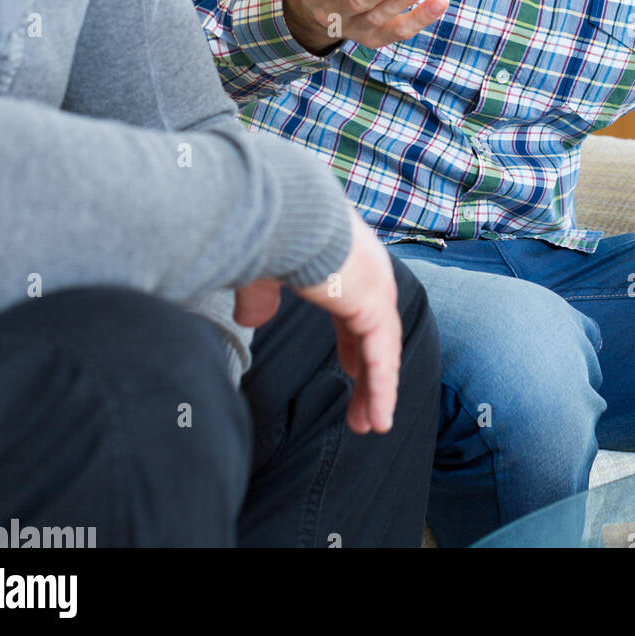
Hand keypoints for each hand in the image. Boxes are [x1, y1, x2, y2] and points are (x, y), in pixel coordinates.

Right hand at [232, 208, 402, 433]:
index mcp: (344, 257)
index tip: (353, 370)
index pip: (356, 308)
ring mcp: (374, 285)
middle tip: (364, 410)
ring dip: (378, 389)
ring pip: (382, 348)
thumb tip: (252, 319)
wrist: (281, 209)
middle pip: (375, 332)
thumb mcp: (261, 271)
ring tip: (371, 426)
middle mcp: (367, 269)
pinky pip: (382, 355)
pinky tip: (378, 417)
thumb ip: (260, 296)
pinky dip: (381, 388)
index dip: (354, 342)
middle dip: (369, 372)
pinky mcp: (374, 303)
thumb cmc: (268, 229)